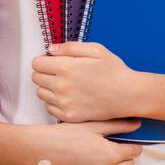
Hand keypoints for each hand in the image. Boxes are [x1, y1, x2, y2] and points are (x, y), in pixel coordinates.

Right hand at [29, 119, 143, 164]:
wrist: (43, 150)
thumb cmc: (65, 136)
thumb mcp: (94, 126)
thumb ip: (119, 126)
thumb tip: (136, 125)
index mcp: (111, 155)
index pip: (134, 153)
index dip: (132, 145)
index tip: (128, 142)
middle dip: (127, 158)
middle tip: (117, 149)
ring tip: (104, 156)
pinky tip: (93, 164)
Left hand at [32, 41, 149, 122]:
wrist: (128, 95)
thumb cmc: (115, 71)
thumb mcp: (96, 50)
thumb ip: (70, 47)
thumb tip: (50, 50)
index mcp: (66, 68)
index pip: (36, 63)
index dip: (44, 60)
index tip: (54, 61)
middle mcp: (61, 87)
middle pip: (36, 78)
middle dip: (45, 72)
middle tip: (61, 72)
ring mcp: (64, 103)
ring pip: (40, 93)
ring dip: (48, 87)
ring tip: (66, 85)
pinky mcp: (69, 116)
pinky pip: (49, 108)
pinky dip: (54, 102)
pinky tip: (68, 97)